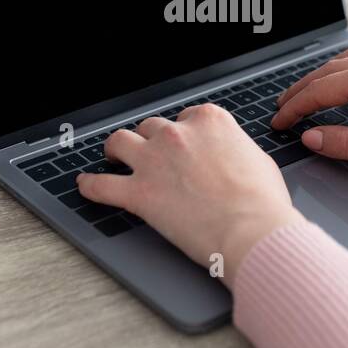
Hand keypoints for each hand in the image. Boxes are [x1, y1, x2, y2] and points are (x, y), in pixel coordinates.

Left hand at [76, 105, 301, 284]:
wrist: (251, 229)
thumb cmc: (262, 202)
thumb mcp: (258, 160)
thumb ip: (235, 150)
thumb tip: (231, 157)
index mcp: (209, 121)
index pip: (187, 118)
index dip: (185, 134)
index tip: (184, 145)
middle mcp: (177, 134)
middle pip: (152, 127)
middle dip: (151, 141)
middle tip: (152, 155)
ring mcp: (153, 161)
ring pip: (120, 142)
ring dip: (115, 149)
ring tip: (113, 157)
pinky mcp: (138, 192)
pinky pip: (101, 185)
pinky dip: (90, 185)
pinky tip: (86, 185)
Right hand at [269, 46, 347, 191]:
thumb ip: (343, 143)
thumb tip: (312, 137)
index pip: (321, 91)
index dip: (295, 108)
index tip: (278, 122)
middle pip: (330, 70)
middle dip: (302, 90)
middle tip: (281, 107)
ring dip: (322, 78)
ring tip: (304, 95)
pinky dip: (344, 72)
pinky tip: (342, 84)